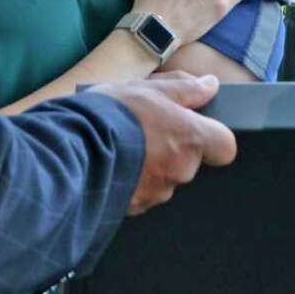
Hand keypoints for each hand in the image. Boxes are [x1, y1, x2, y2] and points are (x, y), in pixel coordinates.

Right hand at [100, 72, 237, 214]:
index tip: (198, 128)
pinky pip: (143, 193)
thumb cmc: (111, 115)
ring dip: (152, 165)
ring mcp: (158, 192)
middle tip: (147, 130)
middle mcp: (180, 170)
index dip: (215, 138)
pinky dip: (133, 181)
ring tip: (124, 146)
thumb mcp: (149, 89)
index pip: (225, 147)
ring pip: (166, 178)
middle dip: (174, 148)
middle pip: (191, 162)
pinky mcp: (135, 207)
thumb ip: (184, 88)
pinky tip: (113, 164)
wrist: (69, 151)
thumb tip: (210, 86)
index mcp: (190, 138)